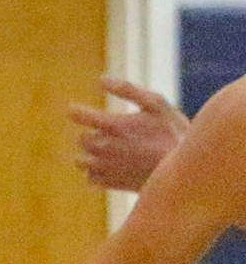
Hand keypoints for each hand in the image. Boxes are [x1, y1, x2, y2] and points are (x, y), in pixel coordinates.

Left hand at [68, 77, 189, 191]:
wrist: (187, 172)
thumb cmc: (173, 133)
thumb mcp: (156, 104)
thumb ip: (127, 90)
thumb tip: (100, 79)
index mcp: (114, 126)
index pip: (79, 116)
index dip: (76, 112)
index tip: (75, 111)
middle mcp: (104, 148)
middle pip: (82, 139)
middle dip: (92, 134)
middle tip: (112, 134)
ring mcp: (106, 168)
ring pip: (81, 160)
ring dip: (90, 154)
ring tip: (111, 152)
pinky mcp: (110, 184)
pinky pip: (91, 177)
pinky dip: (97, 172)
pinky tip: (114, 166)